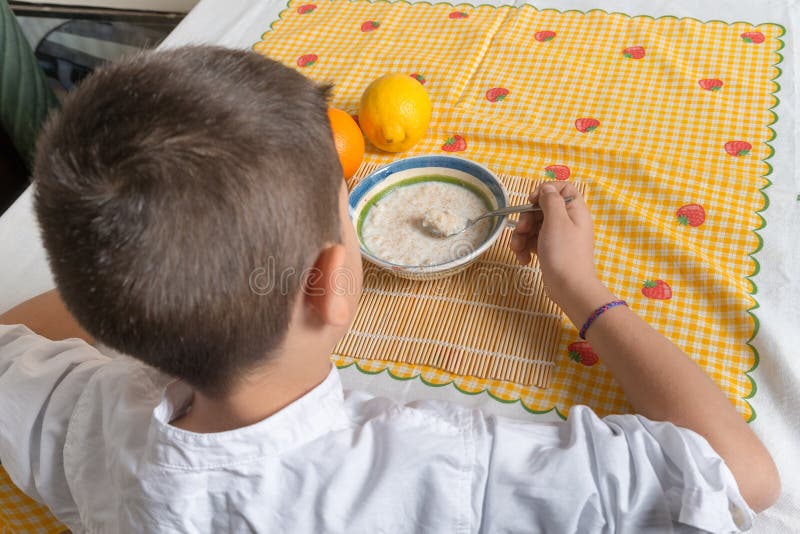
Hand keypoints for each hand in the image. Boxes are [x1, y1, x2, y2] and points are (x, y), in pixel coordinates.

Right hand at [509, 182, 603, 312]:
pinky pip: (534, 242)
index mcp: (574, 210)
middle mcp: (568, 221)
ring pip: (534, 226)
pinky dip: (525, 248)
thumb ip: (551, 200)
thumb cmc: (564, 253)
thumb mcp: (556, 221)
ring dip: (521, 236)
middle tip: (522, 230)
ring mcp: (559, 237)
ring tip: (517, 250)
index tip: (532, 201)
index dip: (545, 191)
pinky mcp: (550, 251)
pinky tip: (523, 259)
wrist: (569, 288)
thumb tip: (547, 188)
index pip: (562, 188)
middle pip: (542, 208)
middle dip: (526, 219)